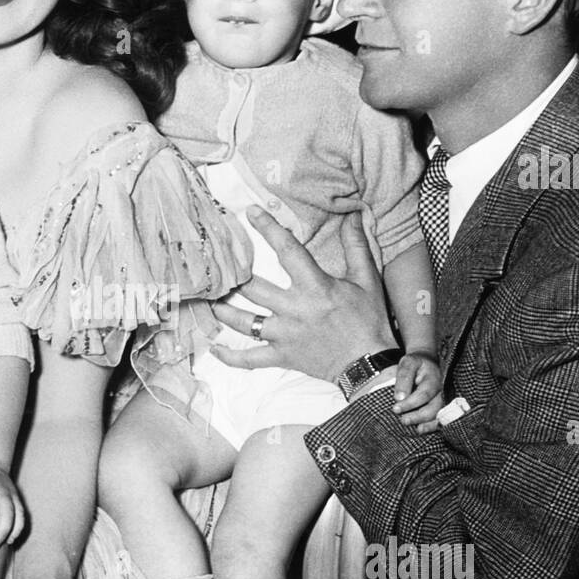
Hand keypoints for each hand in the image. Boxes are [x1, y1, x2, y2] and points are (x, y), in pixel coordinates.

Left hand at [211, 208, 396, 380]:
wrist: (370, 365)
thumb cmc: (369, 322)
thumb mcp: (367, 281)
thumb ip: (357, 248)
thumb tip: (353, 217)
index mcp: (315, 287)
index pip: (286, 250)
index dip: (268, 228)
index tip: (251, 212)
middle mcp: (294, 310)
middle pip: (253, 288)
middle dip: (233, 275)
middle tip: (217, 263)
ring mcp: (284, 335)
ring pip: (243, 321)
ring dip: (222, 310)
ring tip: (209, 299)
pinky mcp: (281, 357)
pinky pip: (249, 359)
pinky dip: (230, 357)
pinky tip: (216, 349)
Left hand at [392, 353, 443, 433]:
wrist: (427, 361)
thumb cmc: (415, 363)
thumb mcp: (407, 363)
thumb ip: (404, 379)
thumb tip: (399, 398)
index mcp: (433, 379)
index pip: (423, 394)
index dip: (410, 404)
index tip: (395, 409)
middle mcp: (441, 390)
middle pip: (434, 407)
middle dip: (418, 416)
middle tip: (403, 421)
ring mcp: (443, 398)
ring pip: (439, 414)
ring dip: (427, 424)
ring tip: (414, 429)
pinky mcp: (441, 405)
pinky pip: (440, 418)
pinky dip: (432, 426)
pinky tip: (421, 430)